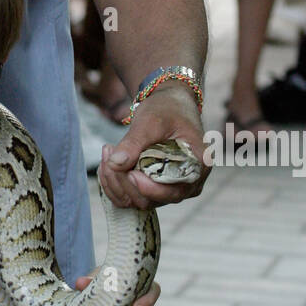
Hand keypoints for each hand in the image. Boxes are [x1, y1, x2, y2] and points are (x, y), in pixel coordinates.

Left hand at [97, 82, 207, 209]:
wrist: (169, 105)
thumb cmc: (167, 109)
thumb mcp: (151, 120)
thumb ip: (134, 142)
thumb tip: (115, 163)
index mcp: (197, 167)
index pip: (173, 192)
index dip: (148, 188)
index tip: (129, 173)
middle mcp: (187, 185)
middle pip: (150, 200)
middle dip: (123, 180)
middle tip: (110, 150)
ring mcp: (170, 189)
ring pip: (136, 200)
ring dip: (115, 180)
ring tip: (109, 150)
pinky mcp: (154, 189)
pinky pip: (130, 197)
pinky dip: (114, 183)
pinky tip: (109, 160)